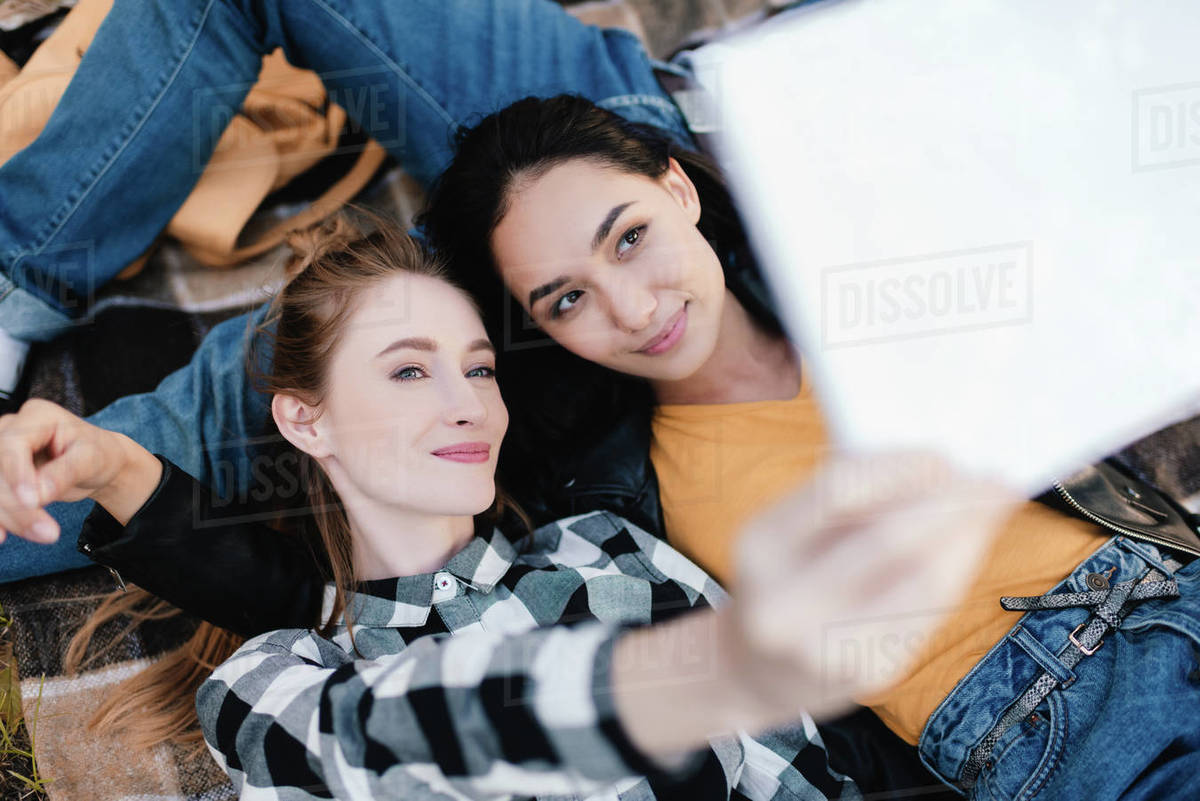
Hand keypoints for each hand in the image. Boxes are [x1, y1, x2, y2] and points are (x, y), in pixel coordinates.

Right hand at [0, 398, 152, 542]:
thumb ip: (64, 473)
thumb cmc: (98, 454)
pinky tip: (3, 535)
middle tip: (49, 533)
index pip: (11, 445)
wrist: (98, 466)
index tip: (32, 502)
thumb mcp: (91, 459)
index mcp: (37, 416)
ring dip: (9, 516)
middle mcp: (11, 430)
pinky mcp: (0, 476)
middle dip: (17, 505)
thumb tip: (36, 495)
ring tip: (44, 534)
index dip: (17, 474)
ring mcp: (1, 454)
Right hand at [724, 450, 1018, 722]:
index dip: (900, 469)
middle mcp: (784, 600)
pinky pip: (929, 614)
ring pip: (921, 580)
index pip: (837, 492)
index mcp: (760, 544)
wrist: (757, 669)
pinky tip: (969, 550)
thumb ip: (846, 498)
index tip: (942, 456)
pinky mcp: (867, 675)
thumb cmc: (786, 581)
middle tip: (993, 482)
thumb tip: (935, 465)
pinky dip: (958, 573)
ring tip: (991, 510)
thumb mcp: (787, 531)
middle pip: (889, 539)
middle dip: (952, 503)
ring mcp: (825, 645)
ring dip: (969, 537)